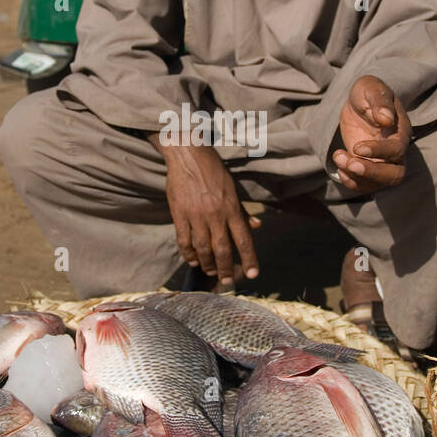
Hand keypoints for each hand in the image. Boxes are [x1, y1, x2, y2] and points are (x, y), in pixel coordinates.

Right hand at [149, 137, 259, 286]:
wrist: (188, 155)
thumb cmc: (213, 171)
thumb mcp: (233, 189)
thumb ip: (243, 211)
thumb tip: (257, 227)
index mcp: (231, 208)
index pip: (244, 239)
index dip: (249, 259)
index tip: (252, 274)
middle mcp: (216, 214)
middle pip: (223, 250)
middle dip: (226, 269)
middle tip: (227, 281)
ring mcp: (196, 215)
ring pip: (203, 249)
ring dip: (208, 264)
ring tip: (210, 271)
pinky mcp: (179, 214)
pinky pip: (184, 240)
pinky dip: (189, 254)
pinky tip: (193, 261)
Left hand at [333, 75, 410, 194]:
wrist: (358, 104)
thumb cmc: (367, 94)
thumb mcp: (370, 89)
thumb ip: (379, 101)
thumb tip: (386, 119)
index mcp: (400, 130)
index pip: (397, 149)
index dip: (379, 151)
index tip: (358, 147)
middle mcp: (396, 150)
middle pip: (395, 174)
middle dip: (372, 173)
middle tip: (350, 163)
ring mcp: (385, 162)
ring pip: (381, 183)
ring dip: (358, 177)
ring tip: (339, 158)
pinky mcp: (370, 169)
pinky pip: (366, 185)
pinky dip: (352, 181)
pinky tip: (340, 167)